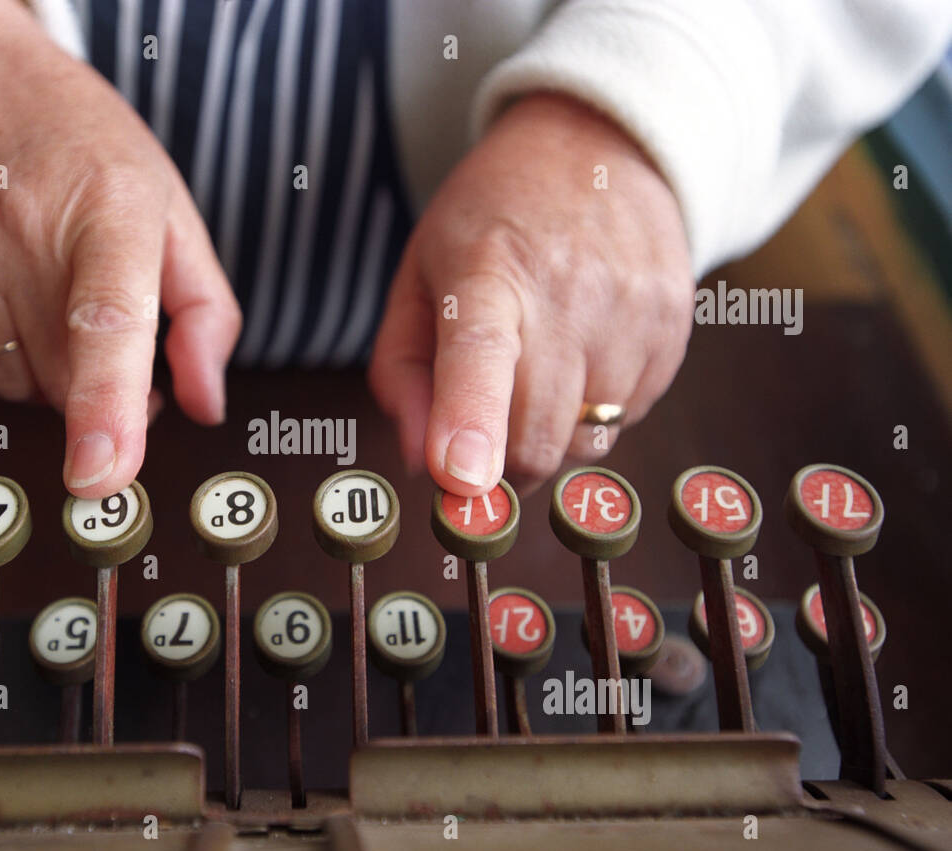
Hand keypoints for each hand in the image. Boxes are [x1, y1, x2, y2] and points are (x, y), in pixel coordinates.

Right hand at [0, 0, 238, 496]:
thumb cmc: (84, 148)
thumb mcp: (170, 212)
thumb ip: (203, 315)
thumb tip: (205, 403)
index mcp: (110, 212)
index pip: (108, 322)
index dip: (106, 406)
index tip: (102, 473)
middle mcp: (24, 231)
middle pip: (62, 381)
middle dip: (96, 389)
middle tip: (111, 333)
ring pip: (10, 382)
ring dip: (41, 369)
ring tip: (50, 292)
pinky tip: (1, 288)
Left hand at [369, 92, 693, 495]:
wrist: (595, 145)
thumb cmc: (487, 224)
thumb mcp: (418, 281)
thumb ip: (402, 376)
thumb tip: (421, 465)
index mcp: (487, 272)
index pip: (480, 356)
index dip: (471, 424)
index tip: (461, 479)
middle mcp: (568, 291)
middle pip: (538, 437)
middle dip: (502, 466)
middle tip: (484, 435)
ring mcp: (632, 311)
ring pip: (586, 443)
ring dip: (554, 433)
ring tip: (540, 363)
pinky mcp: (674, 328)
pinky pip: (629, 419)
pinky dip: (597, 410)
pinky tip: (584, 350)